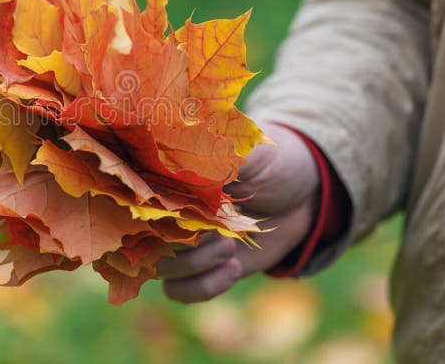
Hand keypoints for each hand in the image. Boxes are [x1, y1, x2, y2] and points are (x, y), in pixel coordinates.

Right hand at [157, 123, 320, 303]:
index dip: (155, 211)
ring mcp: (184, 243)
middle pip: (146, 239)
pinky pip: (178, 291)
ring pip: (162, 269)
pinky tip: (234, 270)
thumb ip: (215, 158)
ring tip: (231, 250)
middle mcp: (169, 212)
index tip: (187, 213)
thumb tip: (180, 160)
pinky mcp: (202, 268)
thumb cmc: (271, 163)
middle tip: (221, 235)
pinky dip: (202, 287)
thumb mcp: (249, 153)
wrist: (305, 194)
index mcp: (169, 178)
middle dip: (181, 243)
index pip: (139, 198)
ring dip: (195, 266)